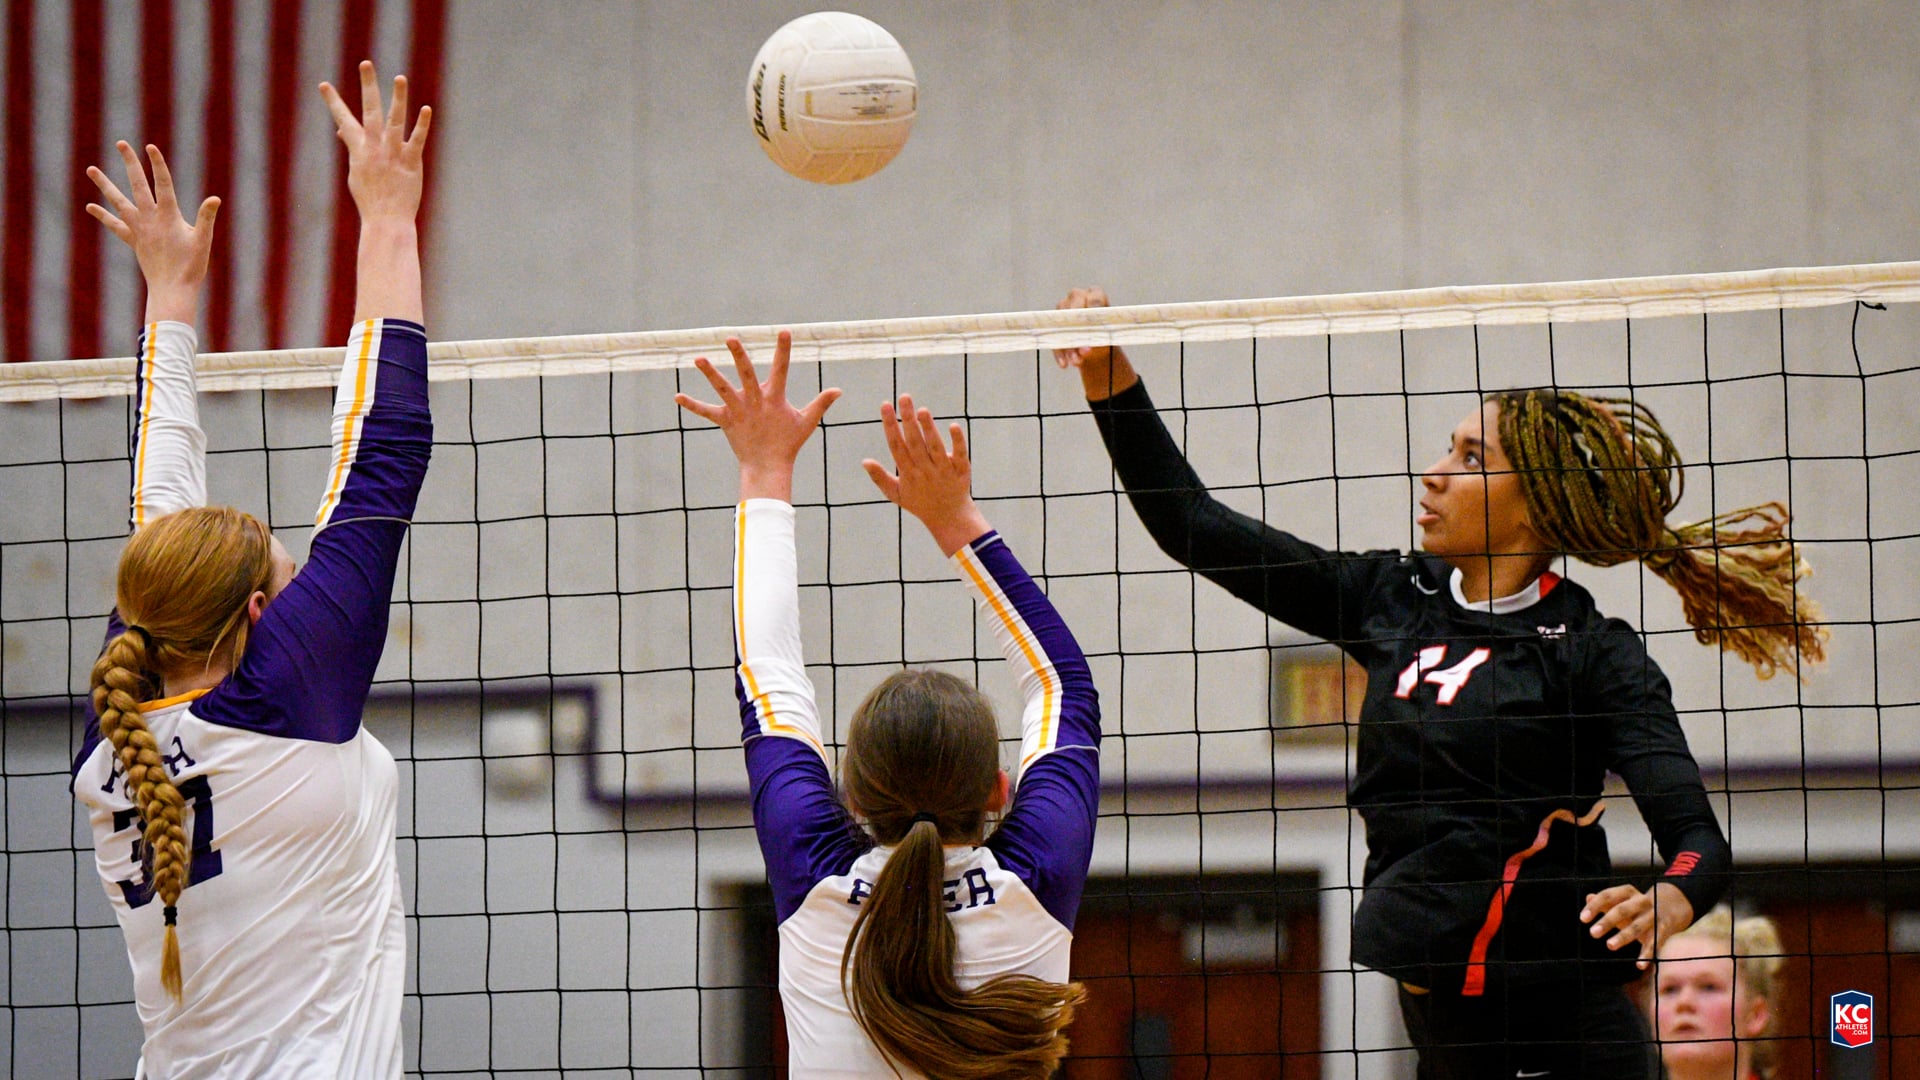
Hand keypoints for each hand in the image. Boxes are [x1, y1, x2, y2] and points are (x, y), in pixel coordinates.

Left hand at [85, 142, 219, 323]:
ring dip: (105, 185)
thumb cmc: (191, 267)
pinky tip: (91, 206)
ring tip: (91, 169)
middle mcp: (149, 219)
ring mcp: (139, 230)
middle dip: (130, 163)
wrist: (172, 290)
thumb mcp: (203, 241)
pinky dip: (103, 215)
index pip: (162, 184)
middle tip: (121, 144)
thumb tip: (214, 199)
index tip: (150, 147)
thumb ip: (206, 218)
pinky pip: (116, 226)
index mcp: (168, 216)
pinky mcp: (134, 241)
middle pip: (137, 185)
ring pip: (118, 202)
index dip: (157, 164)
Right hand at [320, 60, 430, 222]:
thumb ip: (353, 148)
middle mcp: (374, 148)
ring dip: (397, 98)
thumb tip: (343, 131)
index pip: (343, 120)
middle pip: (369, 111)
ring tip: (399, 78)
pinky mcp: (411, 163)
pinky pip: (417, 140)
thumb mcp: (356, 172)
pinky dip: (422, 125)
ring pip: (395, 121)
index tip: (323, 84)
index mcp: (359, 150)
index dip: (333, 102)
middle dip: (367, 86)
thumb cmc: (371, 197)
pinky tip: (426, 109)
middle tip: (365, 63)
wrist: (386, 220)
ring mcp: (393, 154)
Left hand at [675, 331, 840, 501]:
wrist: (768, 466)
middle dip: (739, 355)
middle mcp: (755, 401)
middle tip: (731, 338)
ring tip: (697, 358)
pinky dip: (692, 405)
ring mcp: (739, 411)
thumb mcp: (807, 422)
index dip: (783, 350)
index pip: (781, 368)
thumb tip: (839, 390)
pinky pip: (706, 412)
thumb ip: (821, 403)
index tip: (784, 331)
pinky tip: (676, 397)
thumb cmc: (788, 443)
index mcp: (774, 398)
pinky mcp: (725, 421)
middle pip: (746, 374)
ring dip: (710, 374)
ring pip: (722, 389)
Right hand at [861, 394, 990, 556]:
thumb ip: (880, 477)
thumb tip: (864, 461)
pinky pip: (960, 454)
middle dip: (907, 419)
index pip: (896, 446)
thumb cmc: (920, 503)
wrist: (949, 518)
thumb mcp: (896, 494)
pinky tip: (953, 425)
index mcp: (908, 474)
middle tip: (904, 397)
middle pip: (915, 442)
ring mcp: (944, 470)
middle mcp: (925, 471)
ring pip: (935, 447)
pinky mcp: (961, 470)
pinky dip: (958, 441)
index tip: (885, 405)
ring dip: (929, 428)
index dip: (889, 425)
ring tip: (922, 409)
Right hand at [1054, 286, 1137, 400]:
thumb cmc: (1104, 336)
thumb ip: (1097, 340)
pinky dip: (1059, 352)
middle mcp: (1077, 296)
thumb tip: (1084, 350)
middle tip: (1084, 349)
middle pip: (1075, 309)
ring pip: (1063, 324)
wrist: (1095, 345)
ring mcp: (1063, 307)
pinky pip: (1054, 336)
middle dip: (1079, 331)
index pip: (1095, 299)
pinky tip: (1064, 364)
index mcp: (1095, 294)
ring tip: (1077, 362)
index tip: (1095, 327)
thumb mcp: (1105, 337)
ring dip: (1069, 345)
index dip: (1095, 313)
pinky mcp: (1054, 322)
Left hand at [1581, 881, 1694, 969]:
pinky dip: (1647, 954)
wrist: (1672, 906)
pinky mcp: (1663, 930)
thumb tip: (1588, 898)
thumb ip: (1604, 902)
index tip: (1583, 918)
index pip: (1608, 896)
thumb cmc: (1636, 907)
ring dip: (1623, 936)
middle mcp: (1641, 901)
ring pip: (1637, 926)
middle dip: (1607, 921)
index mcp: (1627, 892)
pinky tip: (1639, 965)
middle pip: (1622, 910)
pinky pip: (1655, 942)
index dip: (1595, 906)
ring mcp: (1653, 915)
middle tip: (1592, 933)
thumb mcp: (1621, 901)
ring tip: (1610, 945)